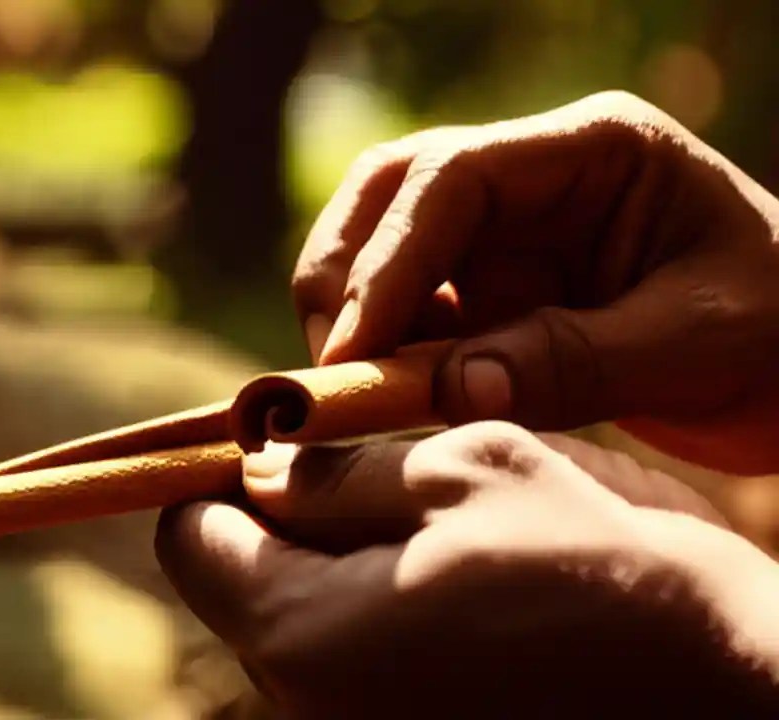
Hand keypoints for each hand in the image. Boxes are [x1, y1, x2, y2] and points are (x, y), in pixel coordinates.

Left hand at [156, 422, 778, 716]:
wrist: (732, 696)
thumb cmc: (603, 569)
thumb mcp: (462, 473)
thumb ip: (335, 472)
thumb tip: (257, 471)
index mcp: (305, 636)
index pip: (191, 541)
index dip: (218, 475)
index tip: (274, 440)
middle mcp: (312, 710)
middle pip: (245, 588)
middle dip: (286, 519)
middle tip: (370, 467)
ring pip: (305, 626)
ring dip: (343, 563)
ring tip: (438, 523)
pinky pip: (359, 668)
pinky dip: (385, 612)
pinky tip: (464, 584)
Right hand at [293, 91, 778, 474]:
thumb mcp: (697, 345)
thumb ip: (575, 361)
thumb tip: (451, 389)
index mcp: (591, 150)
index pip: (451, 177)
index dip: (388, 260)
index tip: (355, 349)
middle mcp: (531, 178)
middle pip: (390, 191)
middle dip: (344, 274)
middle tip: (334, 364)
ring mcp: (505, 233)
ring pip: (381, 246)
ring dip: (354, 315)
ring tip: (359, 390)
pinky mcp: (490, 290)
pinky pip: (411, 310)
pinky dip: (386, 353)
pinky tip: (394, 399)